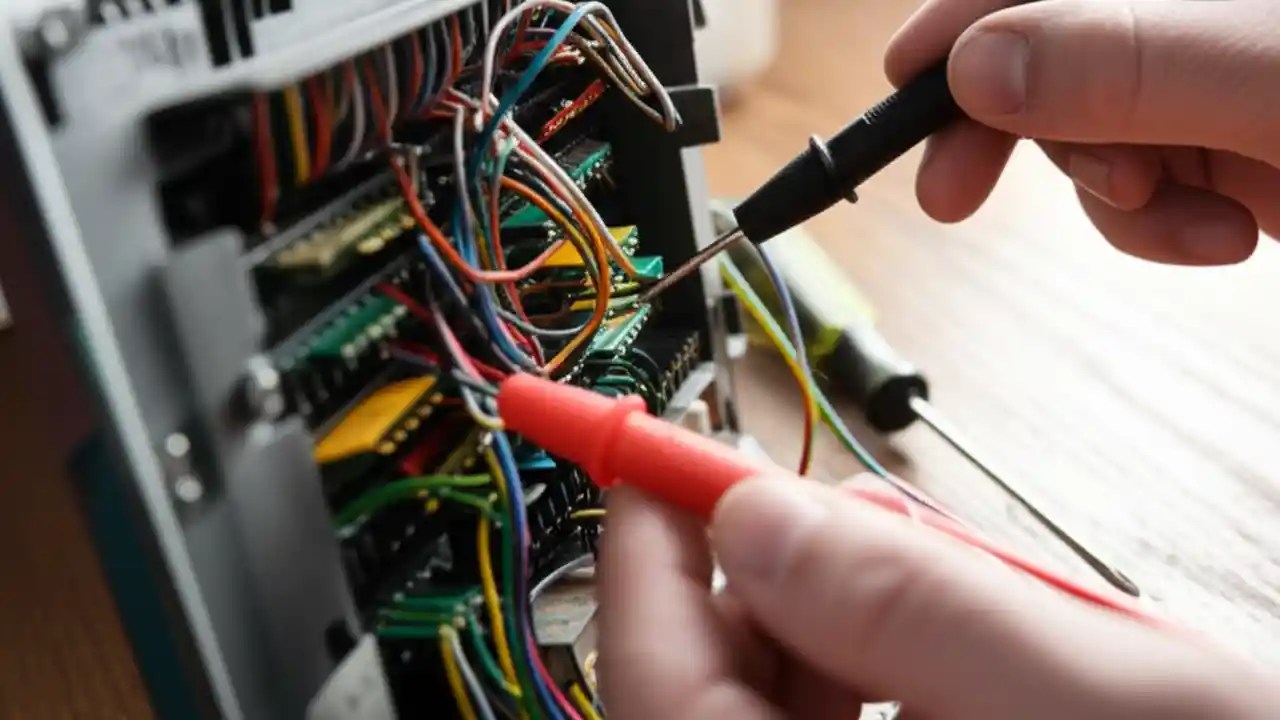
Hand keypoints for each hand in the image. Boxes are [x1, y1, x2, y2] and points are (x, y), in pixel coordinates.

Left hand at [597, 477, 1279, 718]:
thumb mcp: (1084, 688)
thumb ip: (910, 599)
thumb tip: (757, 515)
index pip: (654, 680)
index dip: (644, 548)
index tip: (652, 452)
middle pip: (702, 688)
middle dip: (747, 576)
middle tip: (800, 499)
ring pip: (775, 698)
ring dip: (821, 618)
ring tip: (923, 580)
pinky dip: (870, 666)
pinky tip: (943, 642)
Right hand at [885, 0, 1279, 264]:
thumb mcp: (1258, 82)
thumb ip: (1118, 64)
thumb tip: (973, 70)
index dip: (961, 22)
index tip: (903, 77)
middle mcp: (1178, 23)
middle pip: (1043, 60)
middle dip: (1010, 134)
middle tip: (948, 197)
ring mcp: (1195, 85)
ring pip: (1083, 136)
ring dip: (1117, 200)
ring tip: (1194, 222)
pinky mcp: (1214, 145)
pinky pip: (1134, 185)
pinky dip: (1158, 226)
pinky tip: (1225, 235)